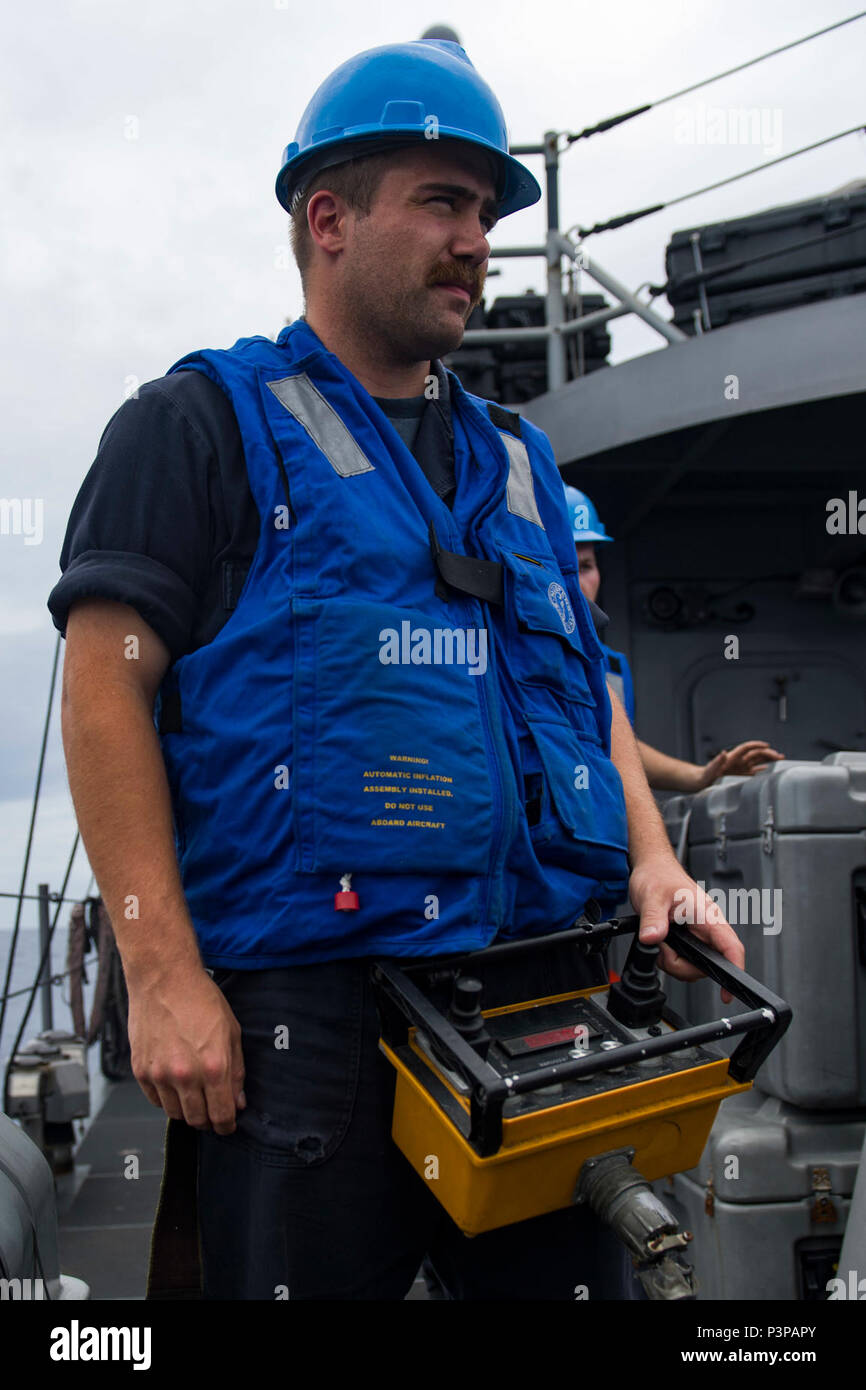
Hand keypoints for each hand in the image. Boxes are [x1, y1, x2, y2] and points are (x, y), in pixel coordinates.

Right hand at [127, 965, 245, 1134]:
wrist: (164, 979)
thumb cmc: (200, 999)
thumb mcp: (231, 1032)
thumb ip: (236, 1071)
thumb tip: (238, 1101)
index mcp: (214, 1066)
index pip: (222, 1115)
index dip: (227, 1125)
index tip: (228, 1125)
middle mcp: (185, 1075)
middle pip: (197, 1120)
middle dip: (208, 1121)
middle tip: (212, 1112)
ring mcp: (159, 1075)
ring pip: (175, 1113)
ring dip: (187, 1110)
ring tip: (194, 1095)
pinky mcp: (140, 1070)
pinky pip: (155, 1100)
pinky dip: (167, 1099)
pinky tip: (175, 1084)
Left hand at [627, 857, 744, 1003]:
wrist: (652, 869)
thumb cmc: (659, 876)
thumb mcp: (652, 897)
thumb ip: (653, 919)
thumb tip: (652, 939)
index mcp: (708, 915)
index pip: (730, 946)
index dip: (734, 970)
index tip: (727, 992)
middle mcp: (708, 927)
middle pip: (707, 965)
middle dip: (681, 965)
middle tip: (662, 949)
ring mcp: (699, 935)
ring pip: (694, 966)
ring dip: (673, 961)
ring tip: (660, 941)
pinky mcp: (689, 940)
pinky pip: (684, 960)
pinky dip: (670, 958)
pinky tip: (661, 943)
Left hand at [696, 740, 783, 789]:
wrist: (700, 782)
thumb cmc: (704, 776)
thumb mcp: (710, 769)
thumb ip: (717, 761)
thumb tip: (723, 753)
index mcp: (732, 757)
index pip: (747, 748)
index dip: (757, 745)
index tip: (767, 745)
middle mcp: (738, 760)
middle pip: (756, 754)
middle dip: (768, 753)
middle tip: (780, 757)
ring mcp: (740, 767)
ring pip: (757, 760)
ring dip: (768, 759)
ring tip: (780, 759)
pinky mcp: (740, 774)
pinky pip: (753, 770)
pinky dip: (762, 768)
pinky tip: (770, 769)